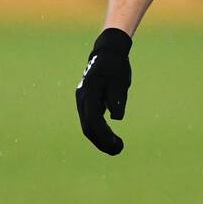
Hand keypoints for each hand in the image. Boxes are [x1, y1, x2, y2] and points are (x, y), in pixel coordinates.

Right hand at [75, 27, 132, 155]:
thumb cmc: (115, 66)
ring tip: (117, 147)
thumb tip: (116, 117)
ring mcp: (83, 101)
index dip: (104, 135)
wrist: (108, 53)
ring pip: (88, 125)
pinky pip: (90, 121)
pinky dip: (99, 131)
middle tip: (118, 150)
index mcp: (90, 93)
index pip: (94, 120)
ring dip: (100, 139)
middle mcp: (83, 99)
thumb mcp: (120, 80)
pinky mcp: (87, 102)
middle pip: (88, 127)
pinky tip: (110, 138)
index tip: (117, 145)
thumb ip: (117, 98)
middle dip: (102, 142)